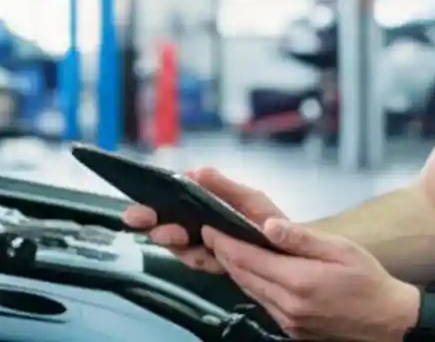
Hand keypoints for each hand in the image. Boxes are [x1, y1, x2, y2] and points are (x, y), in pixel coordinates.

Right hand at [121, 166, 285, 273]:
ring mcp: (209, 245)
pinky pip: (201, 260)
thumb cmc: (273, 221)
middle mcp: (203, 224)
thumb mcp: (251, 200)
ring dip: (172, 239)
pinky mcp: (219, 263)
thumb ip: (224, 187)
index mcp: (209, 204)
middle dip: (154, 220)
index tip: (141, 199)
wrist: (297, 256)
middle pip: (171, 223)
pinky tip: (195, 251)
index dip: (156, 199)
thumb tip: (196, 171)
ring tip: (169, 233)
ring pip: (181, 243)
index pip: (176, 199)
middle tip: (137, 219)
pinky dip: (195, 256)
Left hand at [203, 218, 419, 340]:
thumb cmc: (368, 280)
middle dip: (223, 254)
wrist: (388, 320)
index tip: (210, 227)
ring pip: (249, 291)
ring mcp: (288, 320)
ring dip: (234, 270)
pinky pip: (263, 303)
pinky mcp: (292, 329)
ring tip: (224, 249)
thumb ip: (302, 238)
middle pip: (242, 276)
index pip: (247, 259)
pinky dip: (251, 285)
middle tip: (210, 234)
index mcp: (298, 281)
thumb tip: (268, 225)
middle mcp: (288, 304)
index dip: (224, 242)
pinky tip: (251, 272)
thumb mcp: (340, 249)